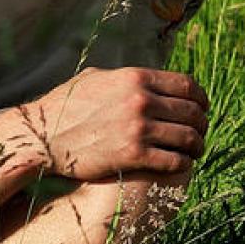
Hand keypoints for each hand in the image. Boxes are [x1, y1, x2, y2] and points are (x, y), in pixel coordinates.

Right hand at [7, 67, 210, 179]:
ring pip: (189, 137)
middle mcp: (141, 100)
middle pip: (193, 112)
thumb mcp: (94, 79)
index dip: (201, 98)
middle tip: (200, 132)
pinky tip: (182, 166)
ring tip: (195, 151)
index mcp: (135, 78)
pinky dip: (184, 164)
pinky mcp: (133, 155)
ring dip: (197, 146)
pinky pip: (174, 161)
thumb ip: (124, 77)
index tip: (203, 107)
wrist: (41, 138)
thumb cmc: (64, 108)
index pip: (186, 85)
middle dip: (202, 123)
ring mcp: (138, 128)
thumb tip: (145, 77)